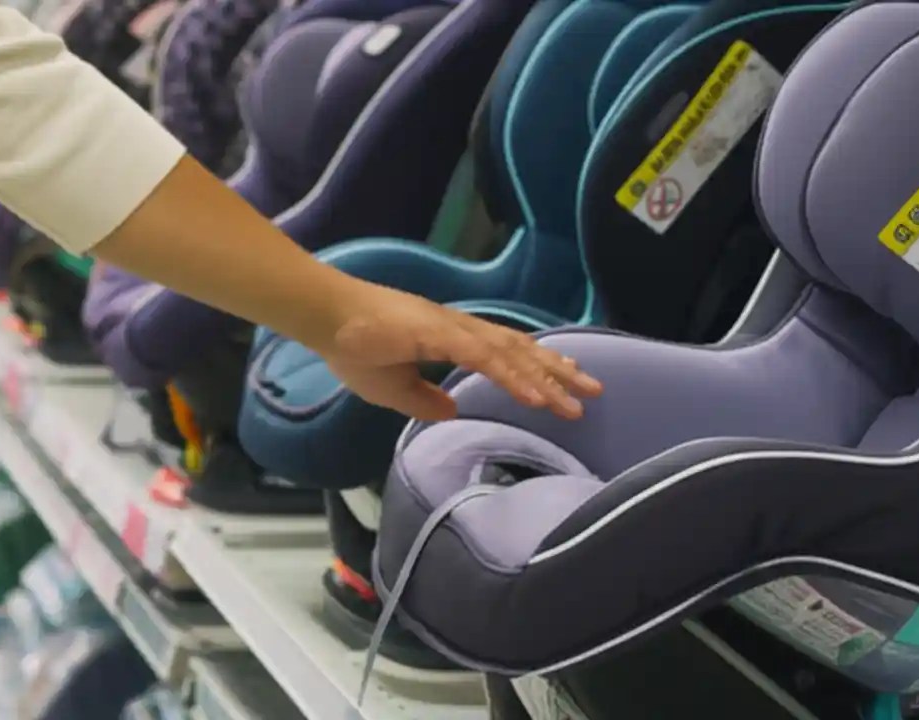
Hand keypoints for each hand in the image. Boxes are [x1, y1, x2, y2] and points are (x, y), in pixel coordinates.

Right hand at [321, 285, 602, 420]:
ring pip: (510, 354)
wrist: (325, 319)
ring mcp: (451, 328)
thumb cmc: (352, 348)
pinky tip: (536, 396)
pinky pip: (485, 359)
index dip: (536, 367)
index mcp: (450, 338)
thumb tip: (450, 411)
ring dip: (546, 377)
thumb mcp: (392, 389)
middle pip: (519, 350)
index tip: (564, 385)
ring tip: (577, 399)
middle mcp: (459, 329)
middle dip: (558, 372)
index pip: (504, 352)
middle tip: (593, 392)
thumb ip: (423, 401)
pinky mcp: (439, 333)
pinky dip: (514, 377)